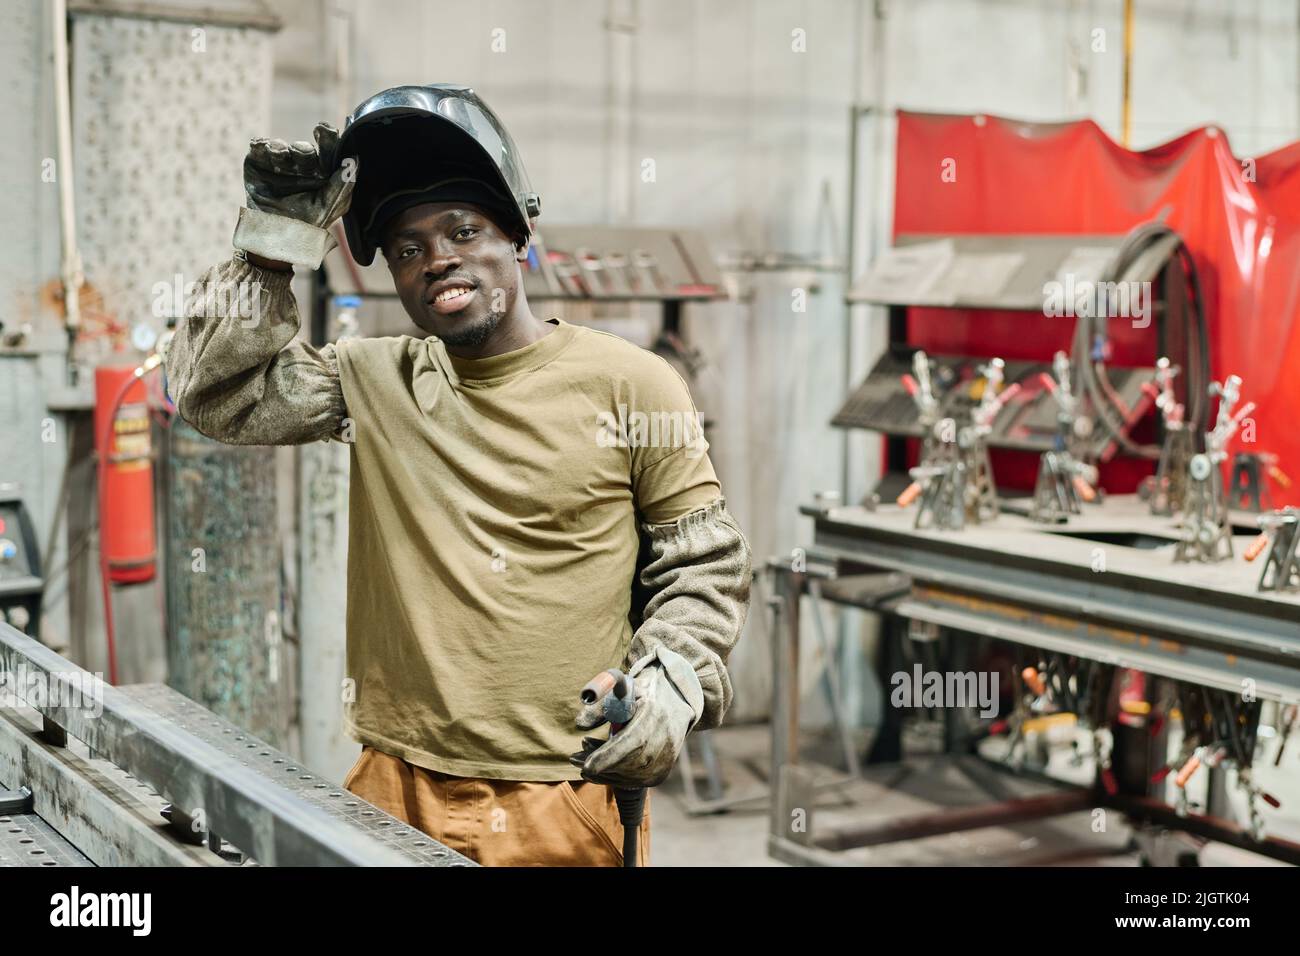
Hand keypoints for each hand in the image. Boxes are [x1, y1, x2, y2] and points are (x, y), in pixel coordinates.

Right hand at [233, 123, 356, 268]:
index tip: (325, 131)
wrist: (274, 238)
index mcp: (322, 172)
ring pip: (281, 147)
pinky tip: (263, 147)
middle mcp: (301, 165)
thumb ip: (341, 186)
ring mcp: (278, 163)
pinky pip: (259, 147)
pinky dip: (261, 145)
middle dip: (304, 149)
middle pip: (305, 149)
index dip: (328, 138)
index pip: (328, 151)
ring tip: (280, 155)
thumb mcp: (327, 208)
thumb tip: (354, 161)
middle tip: (305, 149)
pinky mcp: (257, 163)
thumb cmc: (307, 224)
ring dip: (281, 149)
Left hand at [570, 646, 703, 788]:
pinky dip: (614, 775)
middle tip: (575, 759)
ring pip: (630, 776)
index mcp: (654, 714)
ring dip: (604, 771)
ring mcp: (665, 760)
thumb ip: (599, 705)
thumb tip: (579, 724)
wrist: (675, 702)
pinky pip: (633, 782)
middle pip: (629, 764)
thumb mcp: (620, 688)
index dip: (609, 757)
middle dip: (599, 767)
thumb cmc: (640, 692)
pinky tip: (602, 765)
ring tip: (584, 757)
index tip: (587, 766)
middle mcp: (664, 740)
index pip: (632, 742)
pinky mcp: (661, 774)